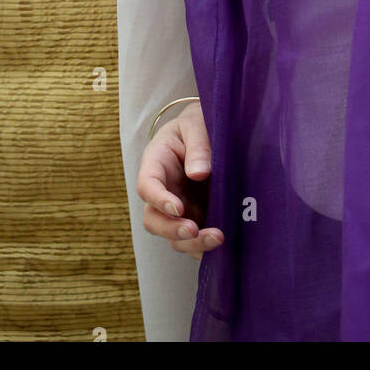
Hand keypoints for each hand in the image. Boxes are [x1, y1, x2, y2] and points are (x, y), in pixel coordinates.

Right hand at [137, 101, 223, 257]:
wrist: (209, 130)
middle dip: (171, 230)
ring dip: (192, 243)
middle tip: (193, 230)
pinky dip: (204, 247)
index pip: (147, 186)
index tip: (178, 207)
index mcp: (156, 163)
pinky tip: (222, 245)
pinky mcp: (196, 217)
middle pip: (153, 219)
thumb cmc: (198, 122)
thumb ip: (198, 145)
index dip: (159, 200)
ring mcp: (179, 207)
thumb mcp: (196, 123)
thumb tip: (199, 173)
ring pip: (173, 236)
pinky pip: (194, 240)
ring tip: (218, 238)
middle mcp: (163, 190)